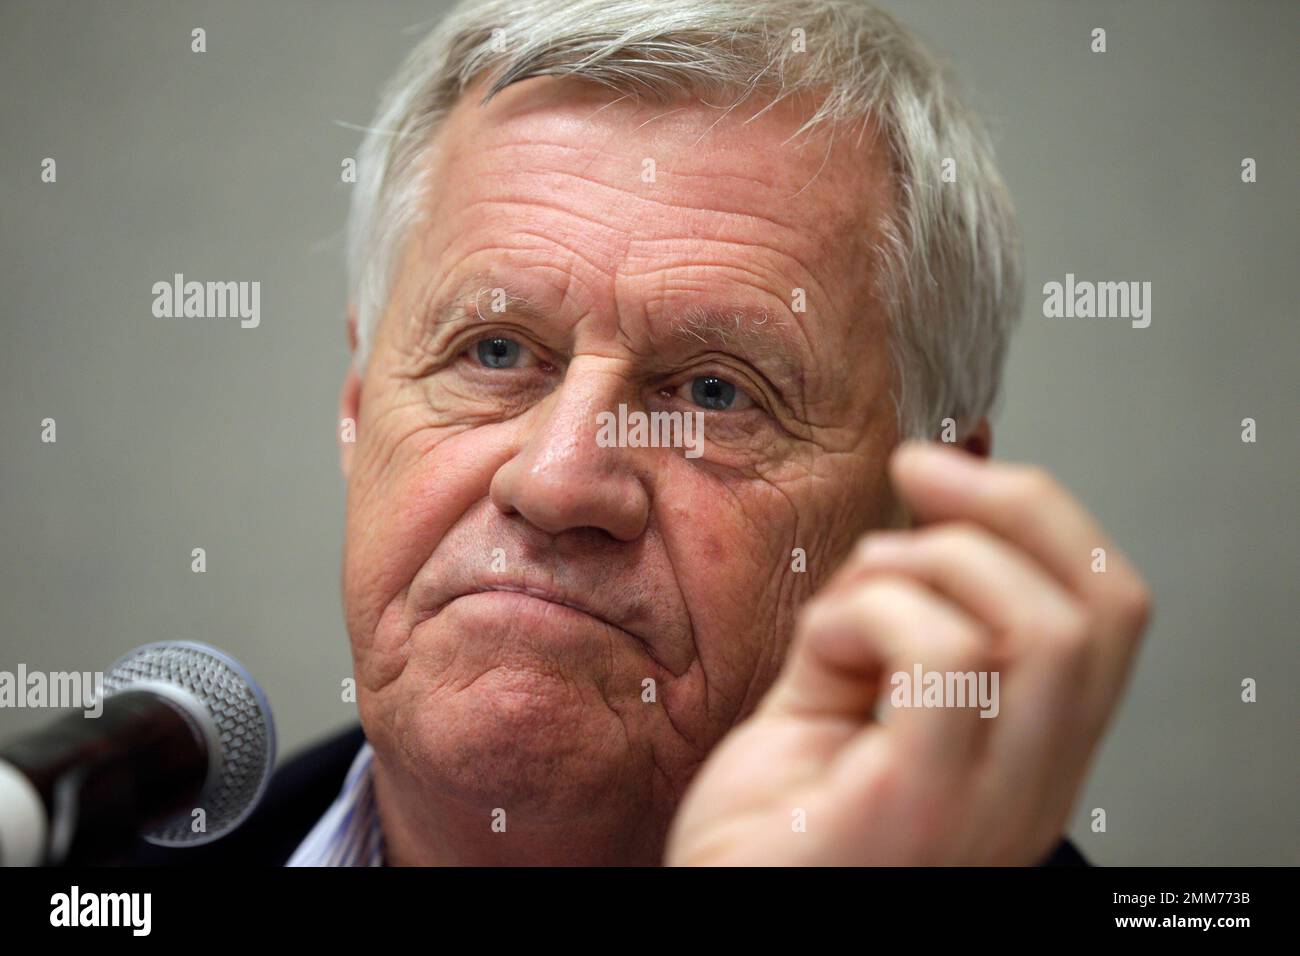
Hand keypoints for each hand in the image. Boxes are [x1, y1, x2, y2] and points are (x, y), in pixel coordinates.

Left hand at [665, 440, 1151, 864]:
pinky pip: (944, 660)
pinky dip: (875, 611)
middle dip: (1006, 506)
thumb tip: (908, 526)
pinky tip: (823, 648)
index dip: (1045, 515)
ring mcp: (985, 807)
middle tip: (911, 476)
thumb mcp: (836, 703)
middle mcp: (1030, 787)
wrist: (719, 921)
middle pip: (1101, 607)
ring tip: (847, 606)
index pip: (1109, 610)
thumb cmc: (767, 835)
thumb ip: (882, 626)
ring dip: (929, 566)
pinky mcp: (916, 810)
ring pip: (1038, 628)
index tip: (947, 468)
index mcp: (1024, 753)